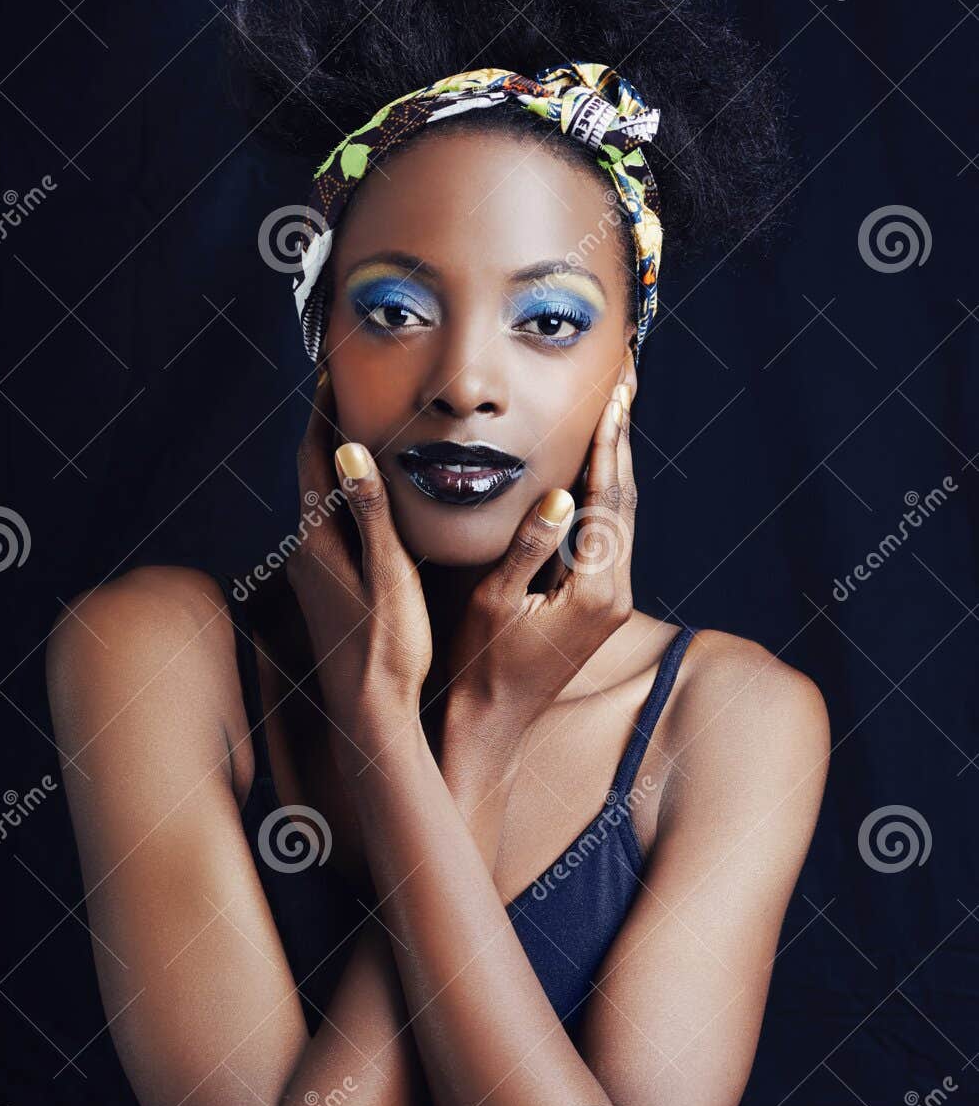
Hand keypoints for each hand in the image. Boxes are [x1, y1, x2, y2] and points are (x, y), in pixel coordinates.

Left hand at [284, 369, 432, 762]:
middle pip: (312, 472)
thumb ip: (368, 514)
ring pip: (321, 500)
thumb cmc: (386, 650)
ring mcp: (313, 573)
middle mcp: (306, 552)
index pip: (312, 457)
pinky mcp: (327, 590)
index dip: (321, 410)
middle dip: (327, 426)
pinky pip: (332, 525)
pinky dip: (346, 497)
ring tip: (359, 426)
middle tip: (345, 384)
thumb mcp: (388, 577)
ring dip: (336, 462)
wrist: (372, 714)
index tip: (331, 368)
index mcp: (318, 541)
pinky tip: (366, 498)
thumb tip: (347, 452)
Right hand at [441, 377, 636, 745]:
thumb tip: (560, 494)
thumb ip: (528, 547)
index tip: (616, 393)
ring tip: (616, 409)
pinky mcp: (600, 608)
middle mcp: (615, 596)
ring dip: (616, 463)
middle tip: (626, 381)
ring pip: (621, 519)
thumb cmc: (478, 666)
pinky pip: (607, 538)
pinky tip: (594, 468)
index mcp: (595, 592)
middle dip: (623, 439)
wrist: (489, 725)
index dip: (611, 443)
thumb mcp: (493, 603)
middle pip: (626, 502)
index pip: (609, 501)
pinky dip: (602, 496)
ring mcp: (611, 604)